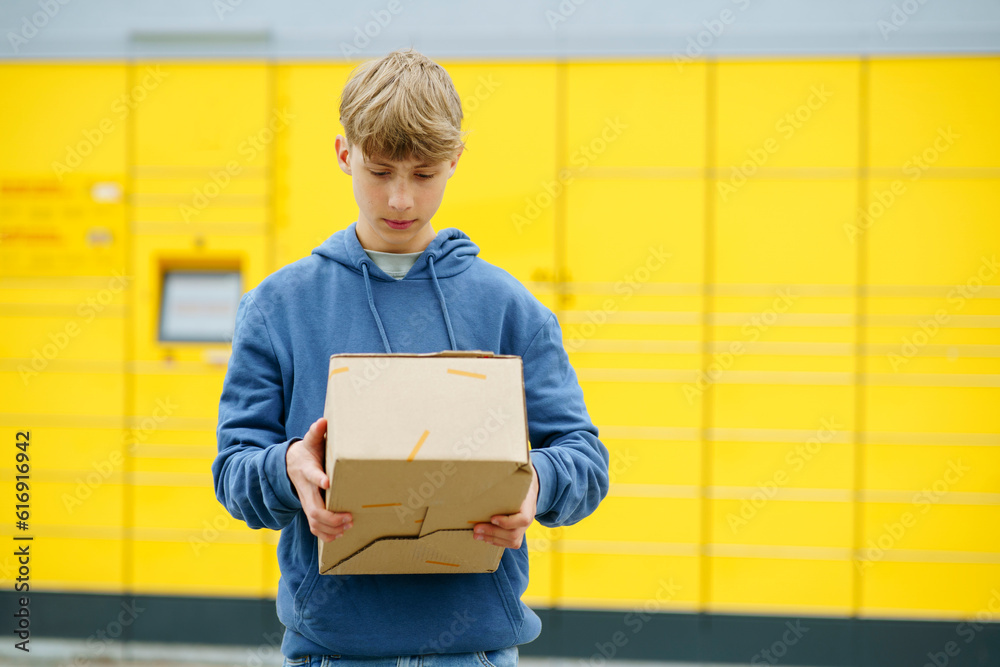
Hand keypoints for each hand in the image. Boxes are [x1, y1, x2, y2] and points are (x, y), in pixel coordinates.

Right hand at [286, 417, 352, 542]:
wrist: (291, 465)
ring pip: (314, 522)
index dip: (319, 479)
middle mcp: (306, 490)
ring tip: (348, 526)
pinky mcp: (309, 510)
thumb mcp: (310, 440)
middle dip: (332, 517)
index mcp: (307, 470)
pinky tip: (340, 534)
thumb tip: (323, 421)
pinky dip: (326, 534)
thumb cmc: (307, 452)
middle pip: (314, 510)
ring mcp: (306, 502)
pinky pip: (314, 528)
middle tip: (349, 517)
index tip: (328, 482)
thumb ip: (316, 432)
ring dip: (331, 528)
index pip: (312, 476)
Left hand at [473, 461, 538, 548]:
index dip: (507, 521)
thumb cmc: (521, 478)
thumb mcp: (521, 472)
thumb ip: (513, 468)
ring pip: (513, 540)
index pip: (523, 518)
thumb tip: (499, 454)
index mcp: (529, 503)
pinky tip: (485, 538)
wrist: (532, 486)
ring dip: (493, 539)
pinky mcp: (520, 531)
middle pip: (514, 532)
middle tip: (476, 528)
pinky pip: (512, 543)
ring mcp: (525, 526)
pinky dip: (497, 542)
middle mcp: (529, 517)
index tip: (492, 518)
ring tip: (477, 535)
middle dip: (493, 532)